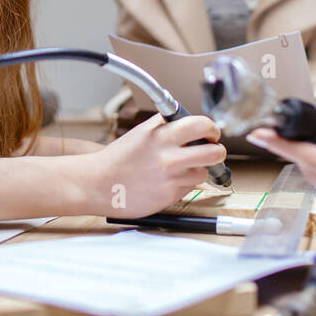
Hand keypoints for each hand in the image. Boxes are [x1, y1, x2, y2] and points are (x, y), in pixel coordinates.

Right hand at [90, 113, 225, 217]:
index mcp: (161, 134)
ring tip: (182, 168)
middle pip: (214, 152)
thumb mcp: (141, 133)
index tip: (211, 133)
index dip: (212, 128)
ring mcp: (171, 177)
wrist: (97, 184)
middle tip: (213, 150)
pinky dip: (183, 185)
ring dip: (198, 170)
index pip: (202, 124)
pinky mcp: (170, 196)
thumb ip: (164, 125)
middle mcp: (169, 155)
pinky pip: (189, 188)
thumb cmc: (117, 159)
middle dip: (218, 151)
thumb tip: (187, 119)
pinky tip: (167, 181)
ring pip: (203, 172)